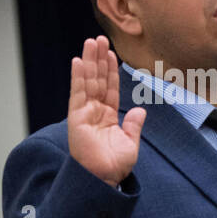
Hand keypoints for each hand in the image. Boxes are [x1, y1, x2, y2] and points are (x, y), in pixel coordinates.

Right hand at [66, 36, 144, 186]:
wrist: (104, 179)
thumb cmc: (115, 165)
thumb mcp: (130, 143)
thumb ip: (133, 125)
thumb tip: (140, 110)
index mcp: (108, 116)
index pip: (110, 88)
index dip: (111, 71)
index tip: (112, 54)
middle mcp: (95, 111)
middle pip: (98, 80)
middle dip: (98, 59)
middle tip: (99, 39)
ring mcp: (85, 113)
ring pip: (88, 82)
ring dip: (89, 62)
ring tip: (91, 42)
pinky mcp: (77, 118)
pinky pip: (78, 94)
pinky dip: (78, 77)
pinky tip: (78, 61)